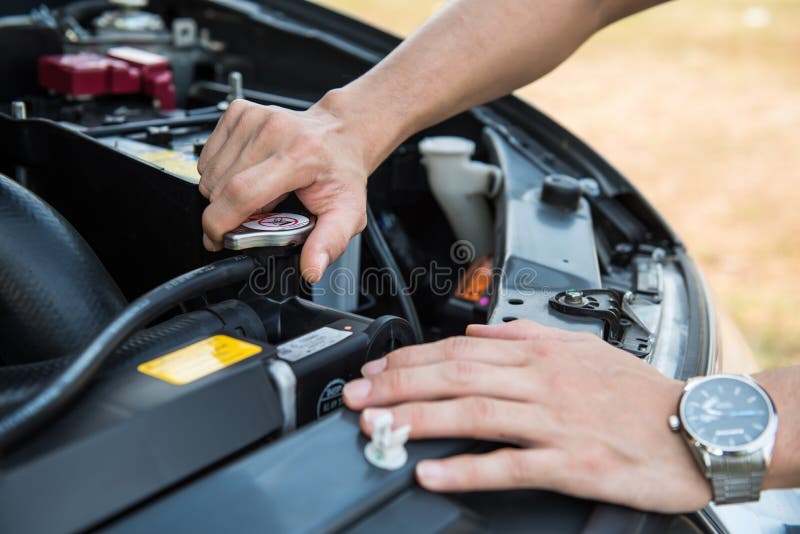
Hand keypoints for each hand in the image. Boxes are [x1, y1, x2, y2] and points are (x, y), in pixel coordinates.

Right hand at [197, 96, 374, 281]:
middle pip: (219, 186)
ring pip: (209, 173)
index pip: (240, 192)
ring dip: (223, 193)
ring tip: (256, 193)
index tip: (219, 240)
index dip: (220, 222)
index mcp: (299, 155)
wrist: (341, 134)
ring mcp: (253, 117)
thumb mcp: (347, 213)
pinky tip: (247, 173)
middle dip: (226, 213)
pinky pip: (207, 155)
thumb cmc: (341, 171)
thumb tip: (311, 268)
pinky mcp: (239, 111)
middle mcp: (273, 130)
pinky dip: (219, 172)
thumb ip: (329, 243)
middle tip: (254, 216)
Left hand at [343, 319, 711, 512]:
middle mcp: (542, 382)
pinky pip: (512, 464)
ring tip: (378, 428)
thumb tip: (478, 327)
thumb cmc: (640, 392)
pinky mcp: (575, 463)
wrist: (698, 427)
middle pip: (456, 377)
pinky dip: (468, 468)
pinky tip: (433, 472)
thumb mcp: (582, 347)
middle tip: (356, 398)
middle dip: (399, 385)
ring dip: (420, 420)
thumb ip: (525, 333)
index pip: (460, 349)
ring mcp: (557, 422)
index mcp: (540, 355)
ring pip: (475, 414)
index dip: (410, 360)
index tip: (375, 370)